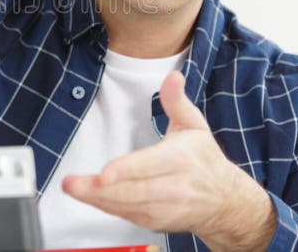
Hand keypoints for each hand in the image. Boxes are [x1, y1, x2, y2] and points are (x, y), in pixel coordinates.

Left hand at [62, 70, 276, 251]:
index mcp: (180, 159)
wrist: (225, 202)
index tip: (104, 173)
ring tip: (73, 189)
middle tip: (72, 184)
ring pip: (127, 206)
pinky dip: (106, 207)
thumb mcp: (194, 125)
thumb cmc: (204, 160)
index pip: (150, 165)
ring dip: (97, 199)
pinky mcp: (156, 221)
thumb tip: (172, 77)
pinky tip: (89, 197)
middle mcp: (173, 187)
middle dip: (100, 189)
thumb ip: (177, 101)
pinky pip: (127, 216)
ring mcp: (164, 208)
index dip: (126, 170)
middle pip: (133, 191)